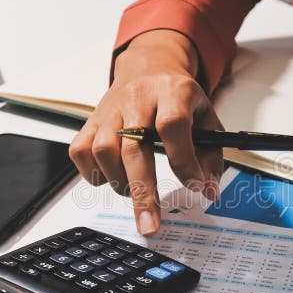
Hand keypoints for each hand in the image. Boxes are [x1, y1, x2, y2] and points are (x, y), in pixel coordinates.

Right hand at [69, 30, 223, 235]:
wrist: (148, 67)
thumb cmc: (177, 98)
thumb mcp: (206, 118)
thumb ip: (211, 155)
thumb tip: (207, 191)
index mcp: (172, 93)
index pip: (172, 126)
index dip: (183, 160)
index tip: (194, 186)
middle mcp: (138, 99)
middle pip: (134, 148)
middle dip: (143, 193)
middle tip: (150, 224)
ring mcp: (110, 110)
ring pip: (104, 152)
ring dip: (121, 182)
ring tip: (137, 190)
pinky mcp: (90, 121)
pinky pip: (81, 152)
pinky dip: (95, 174)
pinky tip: (113, 176)